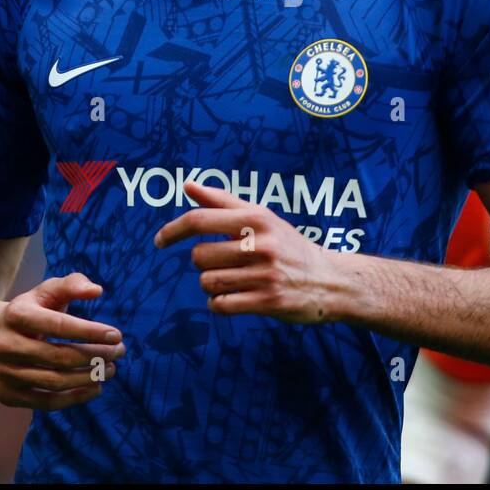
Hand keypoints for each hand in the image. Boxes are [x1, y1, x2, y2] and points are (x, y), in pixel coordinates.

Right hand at [0, 273, 125, 410]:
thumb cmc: (31, 311)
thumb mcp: (47, 291)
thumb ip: (72, 284)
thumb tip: (96, 291)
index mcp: (16, 314)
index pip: (59, 325)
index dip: (90, 331)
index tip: (116, 335)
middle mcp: (5, 345)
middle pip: (59, 356)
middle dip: (95, 355)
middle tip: (119, 352)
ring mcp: (4, 372)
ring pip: (54, 381)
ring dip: (89, 377)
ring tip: (110, 369)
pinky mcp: (6, 394)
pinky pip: (45, 402)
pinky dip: (74, 398)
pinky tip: (95, 387)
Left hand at [154, 180, 344, 323]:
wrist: (331, 280)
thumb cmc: (288, 245)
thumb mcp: (262, 217)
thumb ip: (222, 201)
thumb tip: (187, 185)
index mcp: (256, 218)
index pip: (199, 220)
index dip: (172, 230)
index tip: (158, 241)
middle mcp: (260, 244)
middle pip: (199, 256)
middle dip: (203, 262)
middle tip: (225, 263)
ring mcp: (265, 274)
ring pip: (207, 282)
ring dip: (211, 284)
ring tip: (232, 280)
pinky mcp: (268, 302)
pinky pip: (220, 305)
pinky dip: (220, 303)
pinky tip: (236, 298)